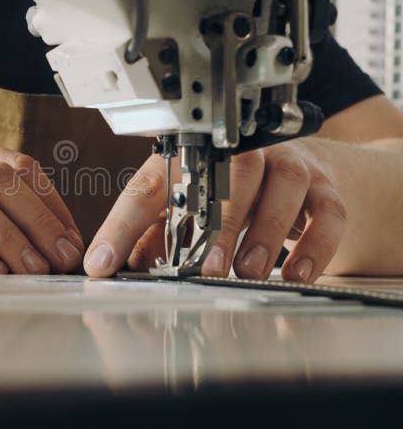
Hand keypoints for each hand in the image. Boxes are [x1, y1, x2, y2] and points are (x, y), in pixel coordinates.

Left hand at [83, 139, 346, 282]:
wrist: (299, 170)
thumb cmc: (227, 191)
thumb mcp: (181, 209)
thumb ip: (149, 240)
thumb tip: (112, 271)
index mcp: (189, 160)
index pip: (149, 187)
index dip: (122, 226)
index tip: (102, 264)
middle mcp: (240, 155)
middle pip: (228, 175)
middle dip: (218, 222)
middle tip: (207, 268)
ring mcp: (286, 167)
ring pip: (281, 186)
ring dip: (264, 231)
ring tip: (249, 271)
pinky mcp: (324, 189)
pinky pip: (326, 213)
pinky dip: (313, 245)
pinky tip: (296, 273)